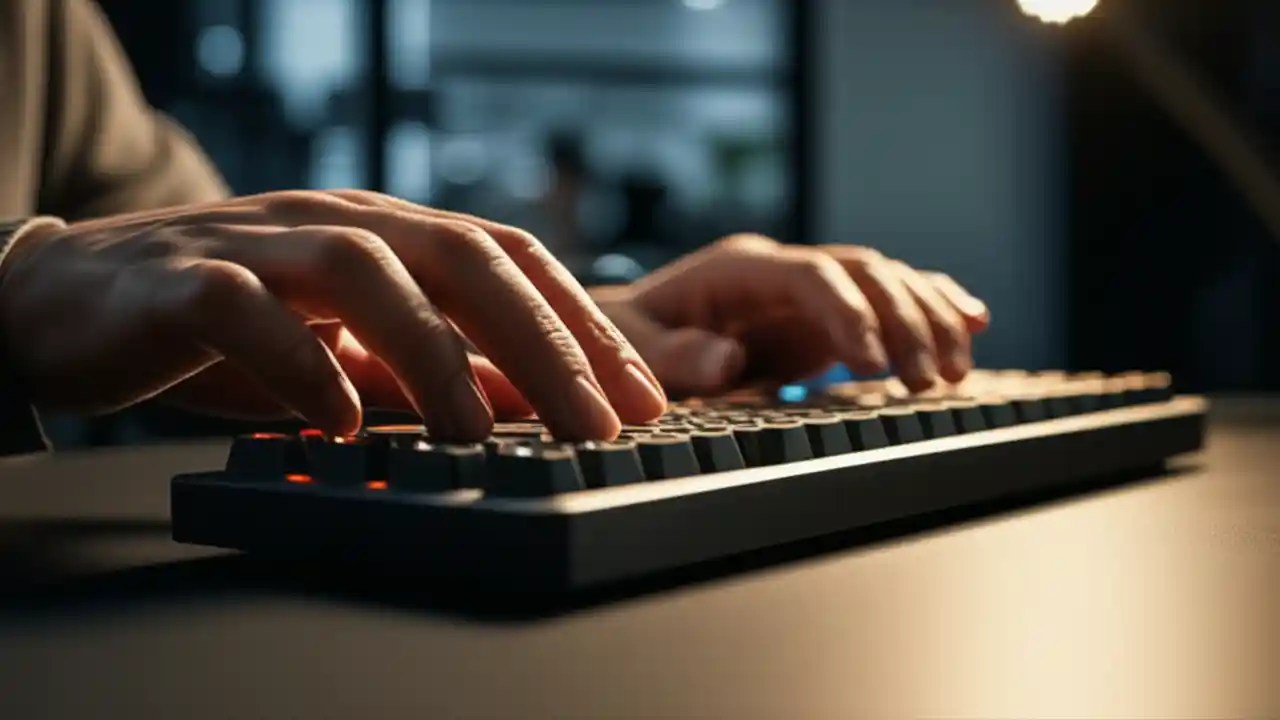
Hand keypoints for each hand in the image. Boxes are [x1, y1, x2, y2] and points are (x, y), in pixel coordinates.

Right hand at [0, 191, 666, 439]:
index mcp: (389, 235)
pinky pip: (249, 312)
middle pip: (462, 258)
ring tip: (478, 431)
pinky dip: (303, 366)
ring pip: (366, 272)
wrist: (73, 297)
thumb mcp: (350, 352)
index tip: (639, 395)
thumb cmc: (228, 325)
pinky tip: (339, 424)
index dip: (582, 324)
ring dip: (433, 353)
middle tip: (597, 422)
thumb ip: (430, 369)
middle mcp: (339, 224)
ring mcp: (261, 244)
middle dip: (542, 340)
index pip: (509, 261)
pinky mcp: (183, 280)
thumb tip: (527, 406)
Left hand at [594, 234, 989, 396]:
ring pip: (886, 282)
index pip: (811, 274)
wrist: (634, 329)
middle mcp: (783, 269)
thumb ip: (677, 354)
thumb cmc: (631, 338)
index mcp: (738, 269)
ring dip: (929, 319)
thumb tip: (726, 360)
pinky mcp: (825, 314)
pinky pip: (888, 300)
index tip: (873, 364)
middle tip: (929, 381)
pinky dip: (931, 306)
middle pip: (863, 272)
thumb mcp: (636, 348)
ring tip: (955, 373)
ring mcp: (808, 289)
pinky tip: (974, 323)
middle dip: (904, 321)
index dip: (849, 313)